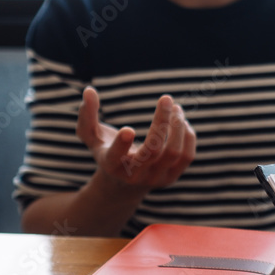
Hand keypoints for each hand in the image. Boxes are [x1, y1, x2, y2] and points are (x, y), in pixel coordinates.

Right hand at [76, 87, 195, 195]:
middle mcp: (134, 175)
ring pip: (173, 152)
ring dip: (177, 126)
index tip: (128, 129)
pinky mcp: (171, 177)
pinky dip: (187, 136)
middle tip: (165, 98)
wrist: (124, 184)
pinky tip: (182, 121)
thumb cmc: (107, 152)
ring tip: (176, 108)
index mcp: (112, 164)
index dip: (122, 145)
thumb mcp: (91, 136)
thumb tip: (89, 90)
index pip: (116, 157)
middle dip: (161, 121)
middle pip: (153, 149)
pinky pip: (187, 156)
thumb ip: (87, 115)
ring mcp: (155, 178)